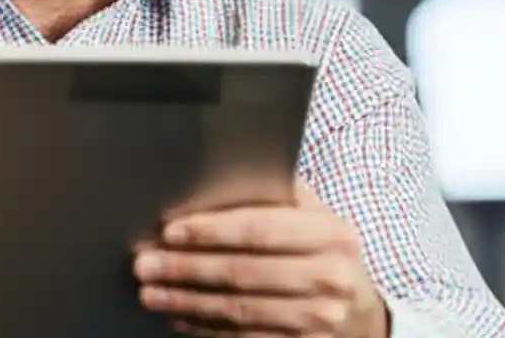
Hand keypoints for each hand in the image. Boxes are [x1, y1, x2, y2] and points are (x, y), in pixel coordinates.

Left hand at [133, 185, 388, 336]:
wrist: (358, 309)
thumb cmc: (320, 250)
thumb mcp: (312, 216)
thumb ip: (275, 195)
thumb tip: (211, 181)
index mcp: (332, 233)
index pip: (260, 229)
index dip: (211, 231)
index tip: (171, 231)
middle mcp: (331, 277)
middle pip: (244, 272)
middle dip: (187, 268)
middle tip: (146, 264)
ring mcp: (321, 319)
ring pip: (239, 310)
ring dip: (188, 302)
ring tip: (152, 292)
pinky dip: (207, 329)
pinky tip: (180, 318)